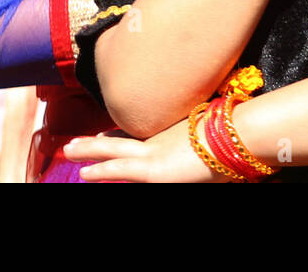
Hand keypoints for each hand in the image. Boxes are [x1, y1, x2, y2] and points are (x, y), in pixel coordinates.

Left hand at [64, 119, 226, 182]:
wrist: (239, 135)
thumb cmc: (236, 138)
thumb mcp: (215, 140)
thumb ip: (202, 144)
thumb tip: (209, 147)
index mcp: (171, 133)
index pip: (137, 135)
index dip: (116, 135)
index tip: (102, 135)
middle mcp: (159, 140)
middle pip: (119, 138)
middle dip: (95, 141)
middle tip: (74, 142)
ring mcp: (154, 153)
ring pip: (112, 150)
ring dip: (89, 151)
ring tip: (68, 151)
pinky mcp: (154, 170)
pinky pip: (120, 170)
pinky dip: (102, 171)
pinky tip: (85, 174)